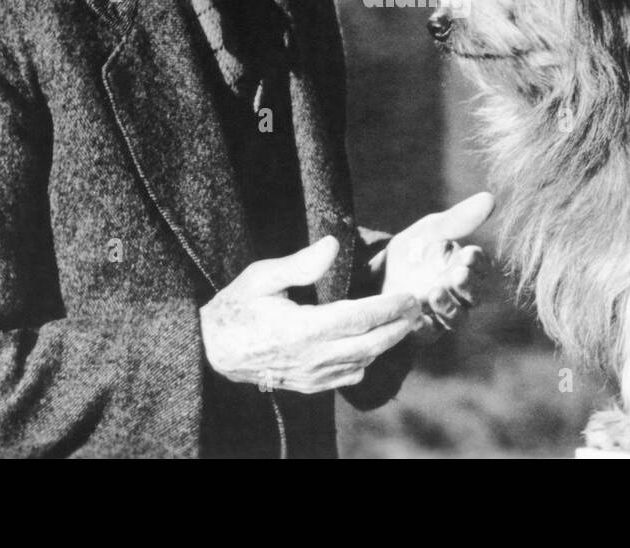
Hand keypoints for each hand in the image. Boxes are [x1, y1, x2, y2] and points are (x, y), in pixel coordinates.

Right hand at [200, 236, 422, 393]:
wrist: (211, 350)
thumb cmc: (237, 307)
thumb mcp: (261, 277)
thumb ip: (300, 263)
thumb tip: (333, 244)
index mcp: (302, 328)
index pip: (359, 318)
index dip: (388, 308)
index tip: (408, 297)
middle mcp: (311, 357)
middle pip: (370, 344)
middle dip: (399, 326)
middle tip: (417, 308)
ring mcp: (311, 376)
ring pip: (363, 362)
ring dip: (387, 344)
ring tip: (403, 323)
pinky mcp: (309, 386)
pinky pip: (348, 377)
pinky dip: (366, 361)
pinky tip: (373, 345)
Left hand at [376, 192, 493, 342]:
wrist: (378, 270)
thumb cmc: (414, 248)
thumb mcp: (432, 229)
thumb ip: (459, 219)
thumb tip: (490, 197)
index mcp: (466, 267)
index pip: (482, 267)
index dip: (478, 262)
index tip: (469, 253)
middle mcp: (460, 293)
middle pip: (474, 295)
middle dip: (467, 285)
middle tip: (458, 273)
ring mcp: (442, 313)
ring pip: (456, 317)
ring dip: (449, 306)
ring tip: (435, 292)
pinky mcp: (423, 328)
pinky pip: (429, 333)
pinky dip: (425, 326)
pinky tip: (416, 316)